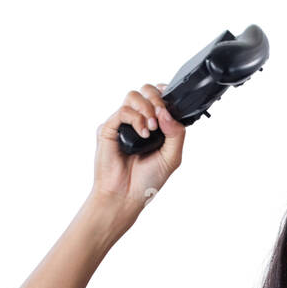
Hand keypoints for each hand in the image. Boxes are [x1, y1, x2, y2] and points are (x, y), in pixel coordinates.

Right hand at [90, 82, 186, 222]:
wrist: (126, 196)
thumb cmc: (146, 181)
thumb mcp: (172, 158)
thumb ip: (176, 134)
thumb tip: (166, 112)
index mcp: (154, 125)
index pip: (159, 98)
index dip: (166, 95)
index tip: (172, 104)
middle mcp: (138, 121)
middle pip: (146, 90)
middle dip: (157, 99)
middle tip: (161, 118)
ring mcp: (123, 123)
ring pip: (133, 95)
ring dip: (147, 108)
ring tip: (152, 128)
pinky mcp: (110, 128)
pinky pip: (123, 111)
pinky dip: (136, 119)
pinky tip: (143, 134)